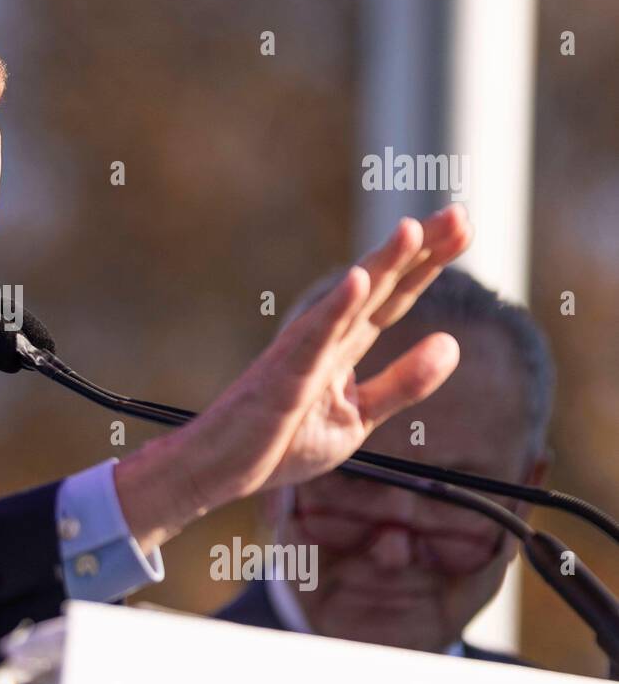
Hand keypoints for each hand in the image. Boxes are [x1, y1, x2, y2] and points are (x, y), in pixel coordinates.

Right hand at [116, 204, 472, 551]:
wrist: (221, 468)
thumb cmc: (279, 442)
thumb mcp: (358, 417)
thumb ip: (403, 383)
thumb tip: (453, 343)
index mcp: (345, 345)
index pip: (394, 296)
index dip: (428, 262)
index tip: (463, 227)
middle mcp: (325, 337)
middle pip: (379, 286)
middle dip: (419, 250)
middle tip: (459, 214)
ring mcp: (301, 352)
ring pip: (348, 303)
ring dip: (379, 265)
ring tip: (412, 230)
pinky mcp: (282, 375)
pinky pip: (312, 339)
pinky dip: (334, 308)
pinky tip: (356, 281)